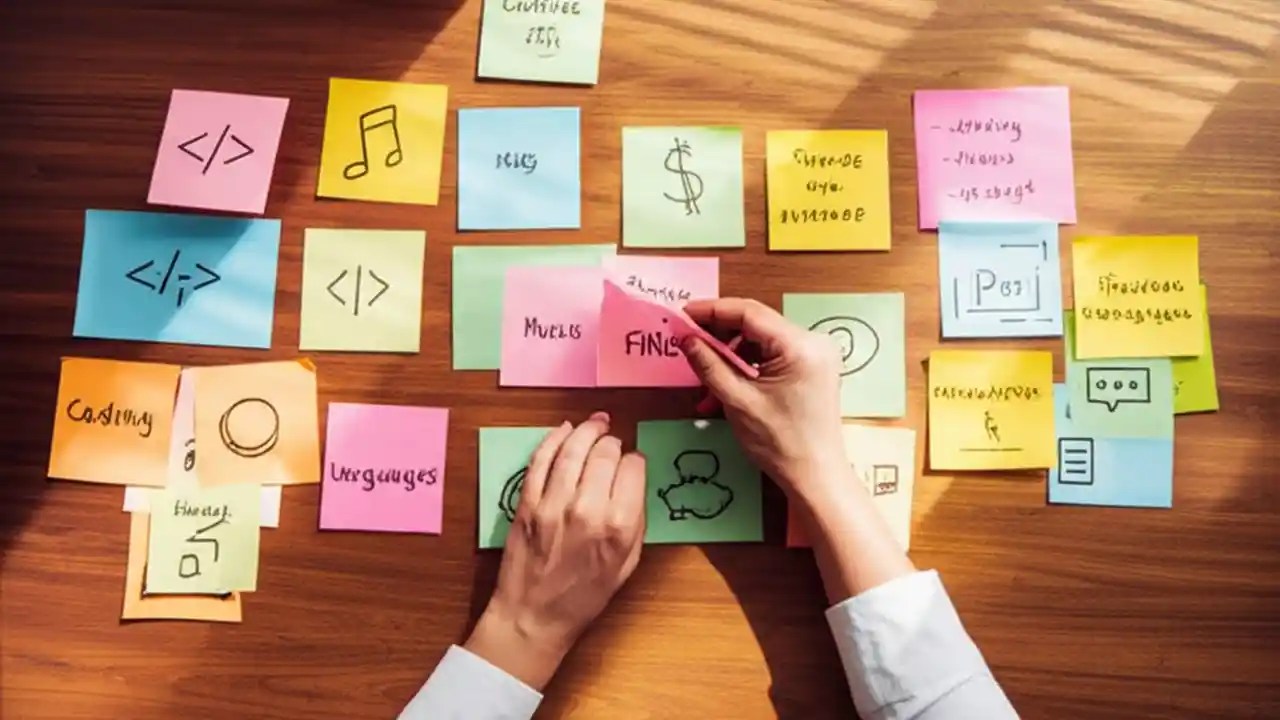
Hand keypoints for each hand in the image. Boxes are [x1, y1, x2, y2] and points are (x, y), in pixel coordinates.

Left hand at [465, 412, 645, 690]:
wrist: (534, 616)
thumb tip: (633, 482)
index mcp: (619, 525)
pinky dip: (554, 439)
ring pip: (573, 448)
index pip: (634, 468)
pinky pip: (541, 459)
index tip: (632, 462)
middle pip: (605, 453)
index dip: (635, 460)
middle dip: (613, 441)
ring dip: (586, 430)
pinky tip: (564, 430)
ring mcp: (553, 503)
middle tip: (613, 440)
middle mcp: (589, 508)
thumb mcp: (628, 563)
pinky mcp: (527, 502)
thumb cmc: (585, 596)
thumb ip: (635, 520)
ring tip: (595, 423)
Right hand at [681, 298, 847, 503]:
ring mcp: (816, 354)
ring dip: (731, 355)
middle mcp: (814, 342)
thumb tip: (686, 337)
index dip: (712, 310)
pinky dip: (748, 366)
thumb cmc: (781, 443)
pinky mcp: (813, 367)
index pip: (749, 313)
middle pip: (756, 324)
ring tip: (706, 379)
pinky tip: (726, 386)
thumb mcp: (737, 401)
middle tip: (688, 341)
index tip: (684, 314)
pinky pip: (773, 355)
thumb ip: (709, 364)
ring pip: (762, 340)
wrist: (816, 476)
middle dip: (719, 333)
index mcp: (800, 346)